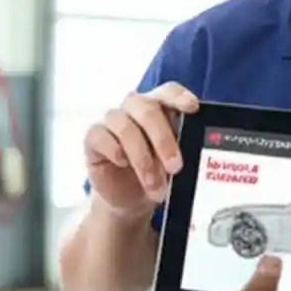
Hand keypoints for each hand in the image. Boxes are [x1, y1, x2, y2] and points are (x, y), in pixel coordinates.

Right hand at [84, 81, 198, 217]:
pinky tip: (123, 164)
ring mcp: (113, 120)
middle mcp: (135, 107)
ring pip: (126, 127)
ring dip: (142, 159)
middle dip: (163, 140)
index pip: (168, 92)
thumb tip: (196, 151)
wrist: (130, 198)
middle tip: (175, 167)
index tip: (192, 107)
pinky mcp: (94, 136)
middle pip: (148, 110)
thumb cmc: (157, 173)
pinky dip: (115, 151)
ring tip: (154, 185)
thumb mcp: (173, 163)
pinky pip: (102, 136)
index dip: (179, 97)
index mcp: (160, 106)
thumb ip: (181, 150)